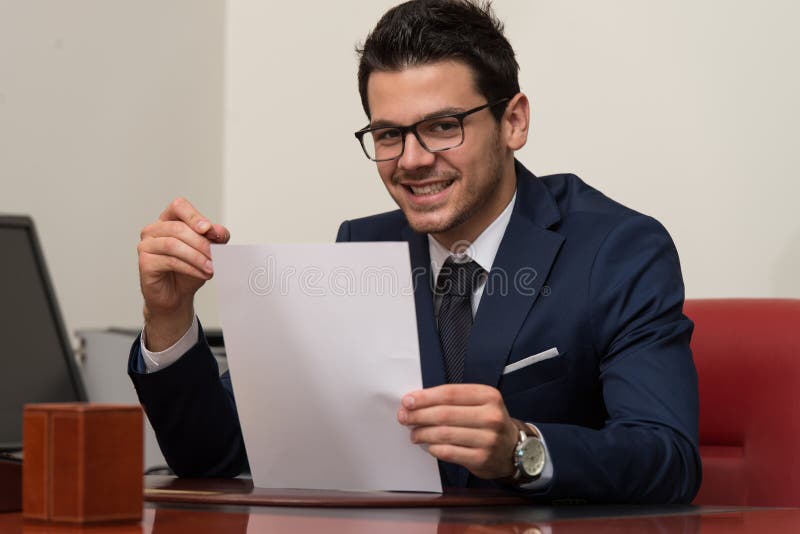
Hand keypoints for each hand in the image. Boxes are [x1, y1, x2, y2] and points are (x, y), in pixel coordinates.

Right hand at [137, 197, 229, 349]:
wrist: (177, 295)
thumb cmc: (189, 270)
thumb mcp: (207, 251)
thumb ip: (214, 238)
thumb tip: (218, 231)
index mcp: (169, 220)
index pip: (179, 206)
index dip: (194, 216)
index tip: (208, 229)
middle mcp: (154, 230)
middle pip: (179, 228)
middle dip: (202, 243)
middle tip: (217, 256)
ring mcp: (146, 245)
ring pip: (173, 245)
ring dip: (197, 257)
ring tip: (211, 268)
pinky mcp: (145, 262)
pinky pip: (169, 261)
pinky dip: (190, 268)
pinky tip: (202, 274)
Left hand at [397, 384, 518, 479]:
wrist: (513, 449)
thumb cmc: (488, 421)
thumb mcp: (479, 403)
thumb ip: (453, 399)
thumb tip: (415, 402)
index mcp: (488, 396)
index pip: (450, 394)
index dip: (425, 397)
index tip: (407, 401)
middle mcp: (491, 416)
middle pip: (445, 414)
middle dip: (418, 415)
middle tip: (404, 417)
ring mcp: (488, 439)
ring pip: (444, 434)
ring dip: (423, 433)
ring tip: (414, 433)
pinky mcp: (482, 458)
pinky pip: (449, 452)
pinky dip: (434, 448)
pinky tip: (428, 445)